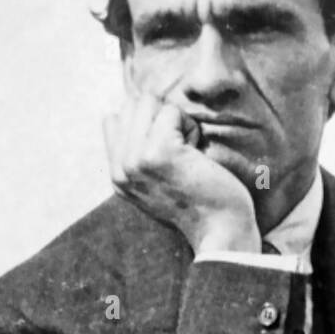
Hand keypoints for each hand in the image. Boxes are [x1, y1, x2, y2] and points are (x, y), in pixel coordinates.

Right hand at [103, 92, 259, 253]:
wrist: (220, 231)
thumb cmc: (200, 203)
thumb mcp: (157, 181)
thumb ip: (139, 153)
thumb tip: (136, 108)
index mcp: (117, 176)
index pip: (114, 119)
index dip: (146, 123)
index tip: (168, 153)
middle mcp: (120, 169)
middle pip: (131, 104)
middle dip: (162, 118)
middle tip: (181, 152)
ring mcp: (135, 160)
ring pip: (148, 102)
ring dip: (176, 121)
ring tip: (188, 153)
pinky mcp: (157, 152)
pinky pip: (172, 112)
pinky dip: (190, 127)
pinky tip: (197, 155)